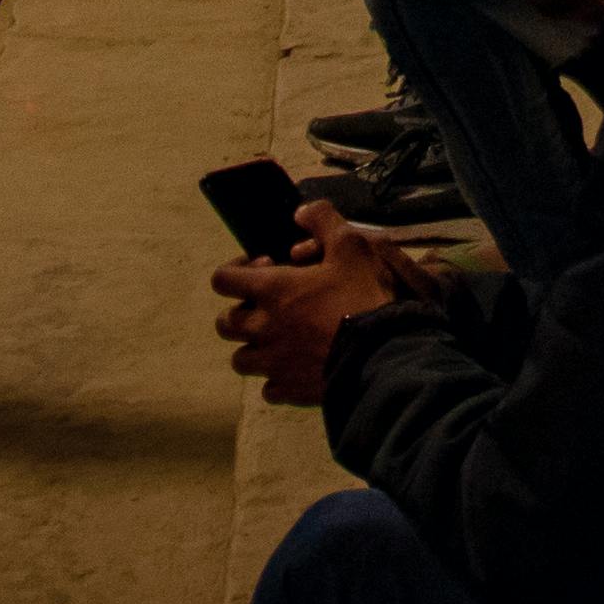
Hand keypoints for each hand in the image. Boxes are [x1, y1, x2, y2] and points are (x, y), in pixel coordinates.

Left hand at [212, 201, 445, 402]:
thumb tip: (300, 212)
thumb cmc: (362, 297)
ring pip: (240, 359)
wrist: (380, 355)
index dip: (235, 270)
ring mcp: (273, 363)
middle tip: (265, 306)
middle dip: (238, 311)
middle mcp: (263, 328)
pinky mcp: (289, 391)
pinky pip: (267, 388)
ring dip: (252, 348)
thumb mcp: (351, 245)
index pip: (223, 280)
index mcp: (272, 290)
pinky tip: (293, 369)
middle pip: (224, 323)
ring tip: (275, 341)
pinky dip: (274, 379)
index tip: (262, 266)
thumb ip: (323, 220)